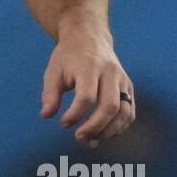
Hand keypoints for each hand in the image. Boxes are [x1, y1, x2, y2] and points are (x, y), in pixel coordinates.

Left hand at [40, 29, 134, 146]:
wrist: (89, 36)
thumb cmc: (68, 56)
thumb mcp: (53, 71)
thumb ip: (50, 94)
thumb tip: (46, 115)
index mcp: (89, 67)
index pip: (86, 96)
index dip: (75, 114)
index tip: (63, 123)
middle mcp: (109, 72)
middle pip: (110, 106)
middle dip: (95, 126)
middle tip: (79, 137)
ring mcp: (122, 79)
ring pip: (124, 111)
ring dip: (110, 130)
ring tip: (92, 140)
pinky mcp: (128, 85)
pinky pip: (130, 110)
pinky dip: (120, 126)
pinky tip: (105, 133)